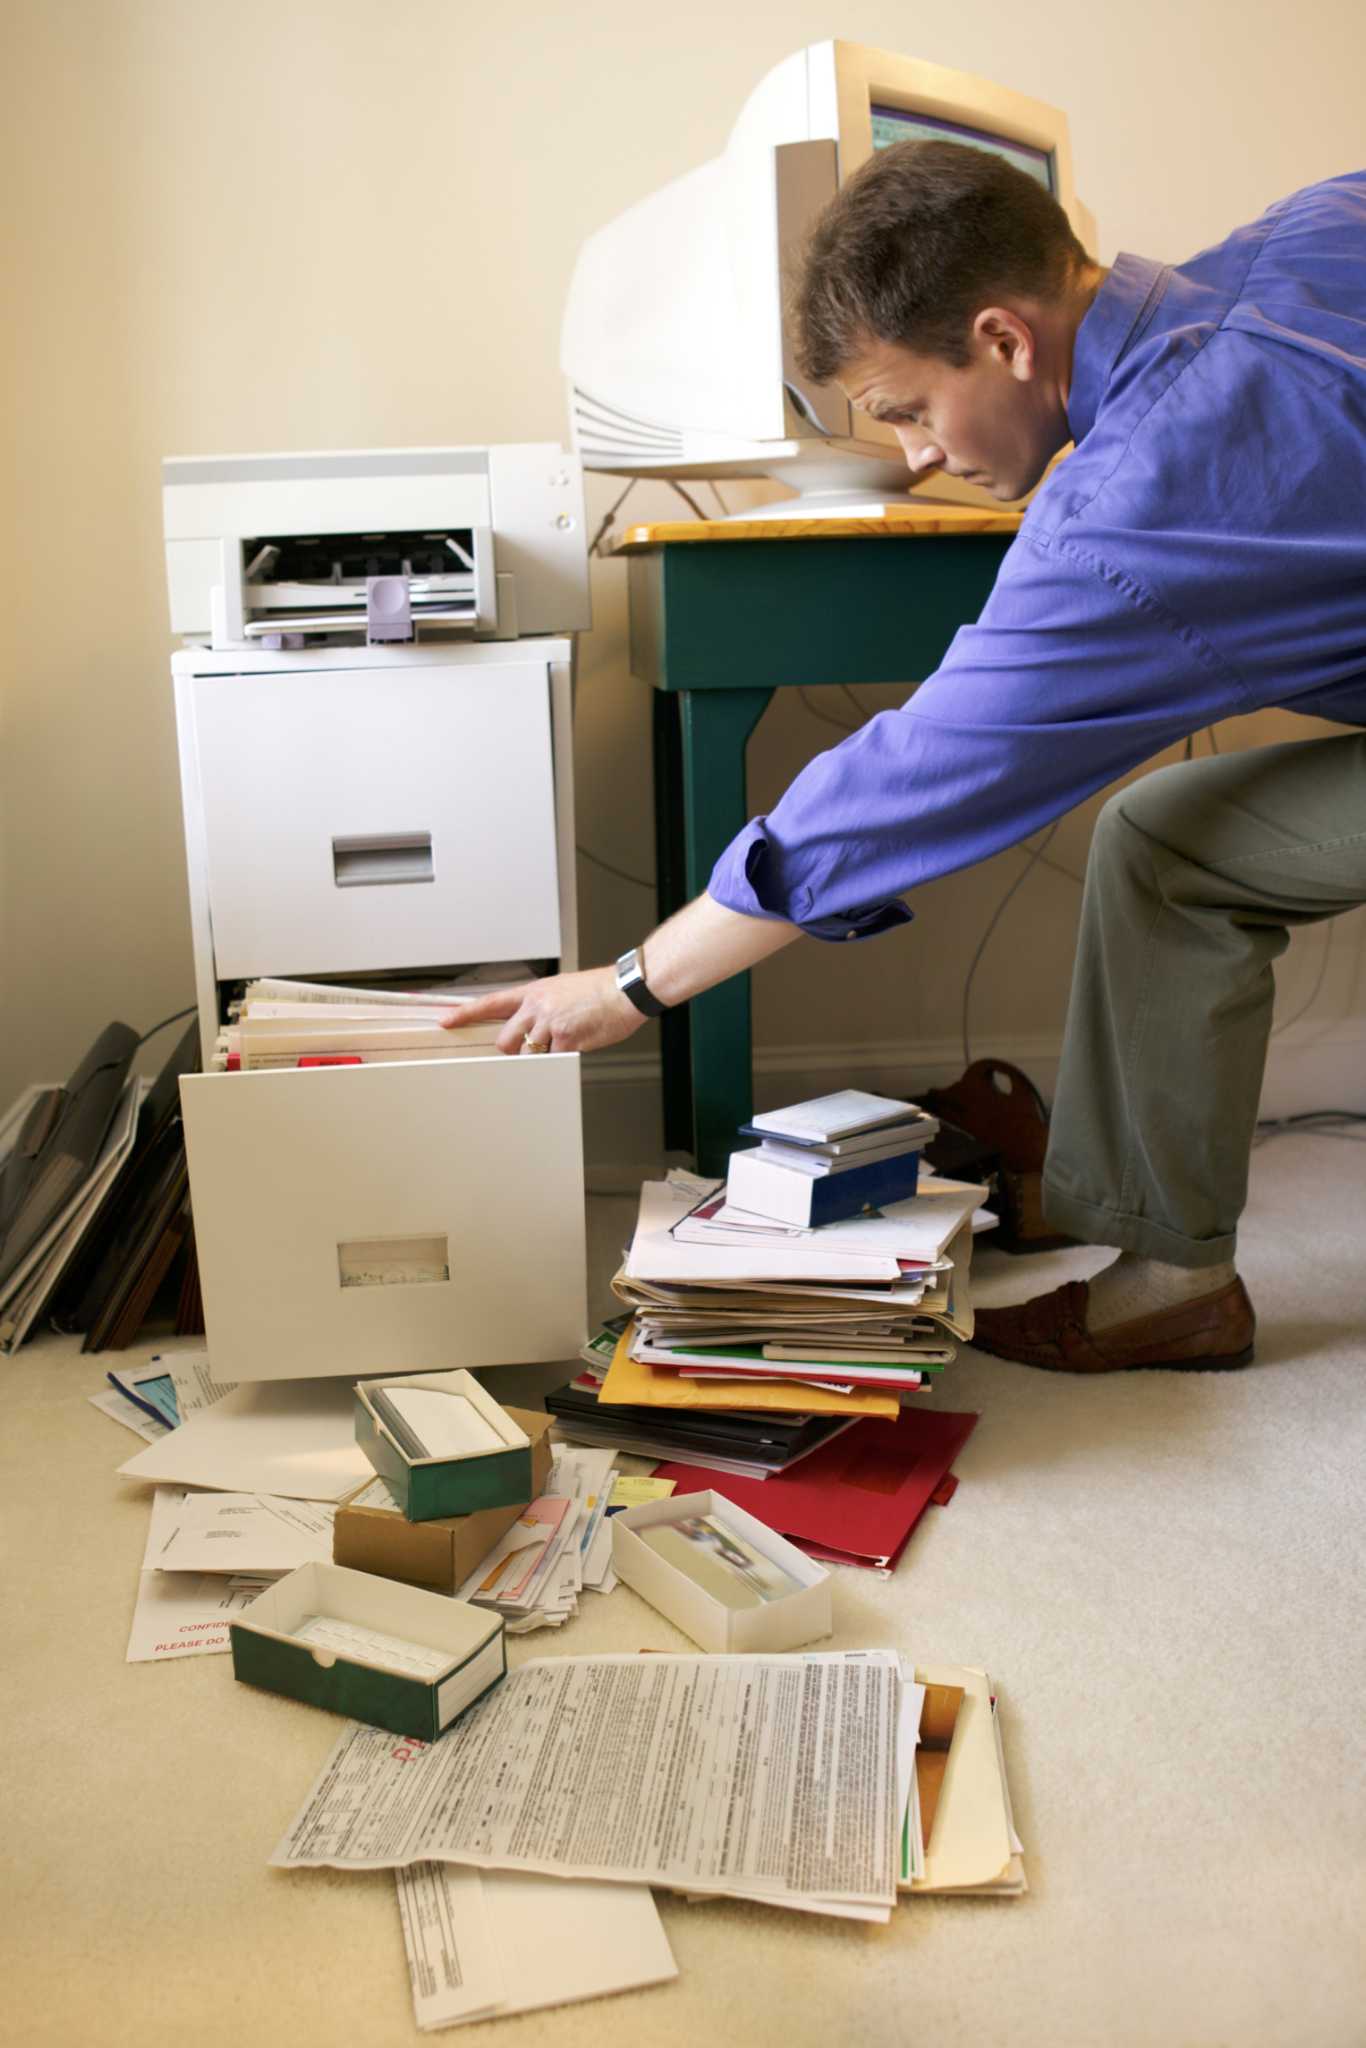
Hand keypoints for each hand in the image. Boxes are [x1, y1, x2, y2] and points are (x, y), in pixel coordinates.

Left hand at [440, 966, 648, 1054]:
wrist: (625, 990)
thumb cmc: (599, 992)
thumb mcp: (562, 991)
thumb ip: (542, 1008)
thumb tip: (533, 1030)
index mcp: (534, 992)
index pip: (490, 1003)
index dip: (465, 1013)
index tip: (446, 1020)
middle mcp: (536, 1005)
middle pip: (505, 1039)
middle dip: (513, 1051)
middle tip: (531, 1049)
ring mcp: (549, 1022)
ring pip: (528, 1052)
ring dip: (542, 1055)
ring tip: (565, 1040)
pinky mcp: (565, 1037)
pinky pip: (553, 1059)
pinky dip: (564, 1058)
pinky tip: (580, 1042)